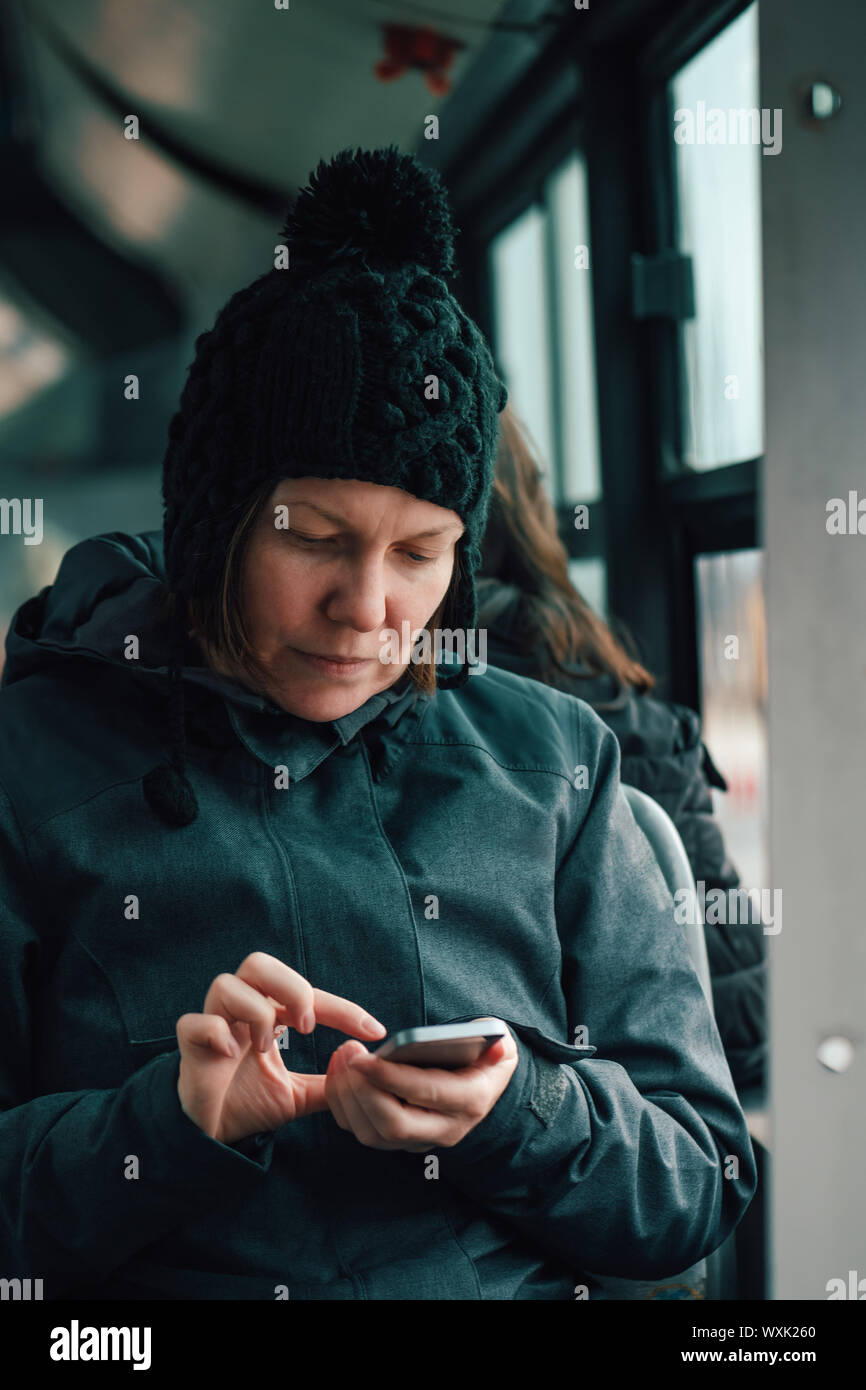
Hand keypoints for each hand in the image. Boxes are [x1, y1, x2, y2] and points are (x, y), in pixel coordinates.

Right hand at [176, 952, 385, 1145]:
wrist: (209, 1137)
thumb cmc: (248, 1105)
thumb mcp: (298, 1095)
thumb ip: (328, 1084)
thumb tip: (364, 1074)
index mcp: (268, 1015)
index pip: (308, 995)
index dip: (343, 1009)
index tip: (375, 1031)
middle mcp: (240, 1012)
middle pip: (258, 964)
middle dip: (290, 987)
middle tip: (307, 1025)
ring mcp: (213, 1025)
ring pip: (226, 984)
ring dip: (255, 1010)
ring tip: (265, 1046)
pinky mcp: (190, 1048)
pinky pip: (193, 1023)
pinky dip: (214, 1032)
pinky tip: (230, 1054)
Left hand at [324, 1024, 518, 1150]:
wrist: (481, 1089)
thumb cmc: (483, 1059)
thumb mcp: (499, 1049)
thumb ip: (497, 1045)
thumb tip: (496, 1044)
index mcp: (469, 1102)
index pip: (426, 1095)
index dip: (392, 1078)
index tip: (364, 1057)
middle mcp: (444, 1130)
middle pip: (393, 1126)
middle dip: (363, 1091)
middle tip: (349, 1051)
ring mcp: (418, 1140)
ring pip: (371, 1134)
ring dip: (347, 1096)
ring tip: (342, 1055)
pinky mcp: (397, 1141)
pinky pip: (360, 1130)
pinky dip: (342, 1103)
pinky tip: (339, 1070)